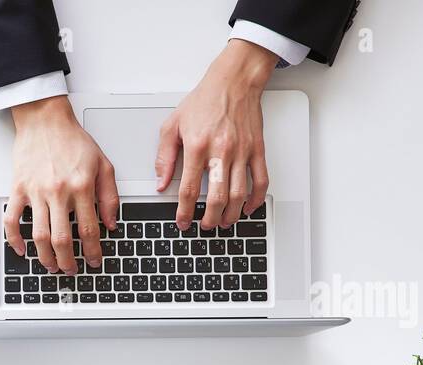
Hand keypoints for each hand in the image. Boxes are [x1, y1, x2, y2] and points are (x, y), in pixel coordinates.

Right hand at [5, 96, 118, 275]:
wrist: (45, 120)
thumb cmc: (73, 140)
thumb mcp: (103, 164)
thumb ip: (110, 196)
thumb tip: (111, 223)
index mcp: (82, 186)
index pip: (89, 230)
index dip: (92, 251)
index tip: (94, 261)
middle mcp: (59, 192)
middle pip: (62, 239)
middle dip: (68, 261)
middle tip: (72, 270)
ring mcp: (36, 192)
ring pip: (39, 235)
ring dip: (46, 257)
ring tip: (52, 266)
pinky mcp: (19, 189)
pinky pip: (13, 220)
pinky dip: (15, 239)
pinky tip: (22, 250)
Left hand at [155, 39, 277, 230]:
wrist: (234, 80)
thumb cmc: (204, 100)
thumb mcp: (173, 125)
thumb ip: (165, 157)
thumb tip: (161, 183)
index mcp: (197, 147)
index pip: (189, 189)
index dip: (185, 211)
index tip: (183, 222)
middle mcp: (221, 151)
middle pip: (217, 197)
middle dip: (210, 219)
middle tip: (205, 226)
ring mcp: (242, 151)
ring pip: (239, 194)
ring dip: (231, 214)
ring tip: (224, 222)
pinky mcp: (257, 149)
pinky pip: (261, 180)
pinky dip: (256, 199)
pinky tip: (247, 207)